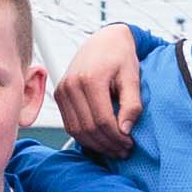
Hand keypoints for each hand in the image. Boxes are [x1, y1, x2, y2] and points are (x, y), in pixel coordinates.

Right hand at [53, 26, 150, 156]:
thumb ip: (132, 104)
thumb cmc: (121, 57)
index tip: (130, 144)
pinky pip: (70, 125)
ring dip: (96, 145)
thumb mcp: (132, 77)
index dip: (117, 137)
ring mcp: (62, 90)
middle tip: (124, 151)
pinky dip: (85, 137)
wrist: (104, 40)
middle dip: (107, 144)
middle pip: (88, 128)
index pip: (102, 120)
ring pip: (76, 130)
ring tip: (114, 149)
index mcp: (90, 79)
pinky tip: (101, 140)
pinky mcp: (60, 95)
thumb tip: (126, 130)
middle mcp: (71, 85)